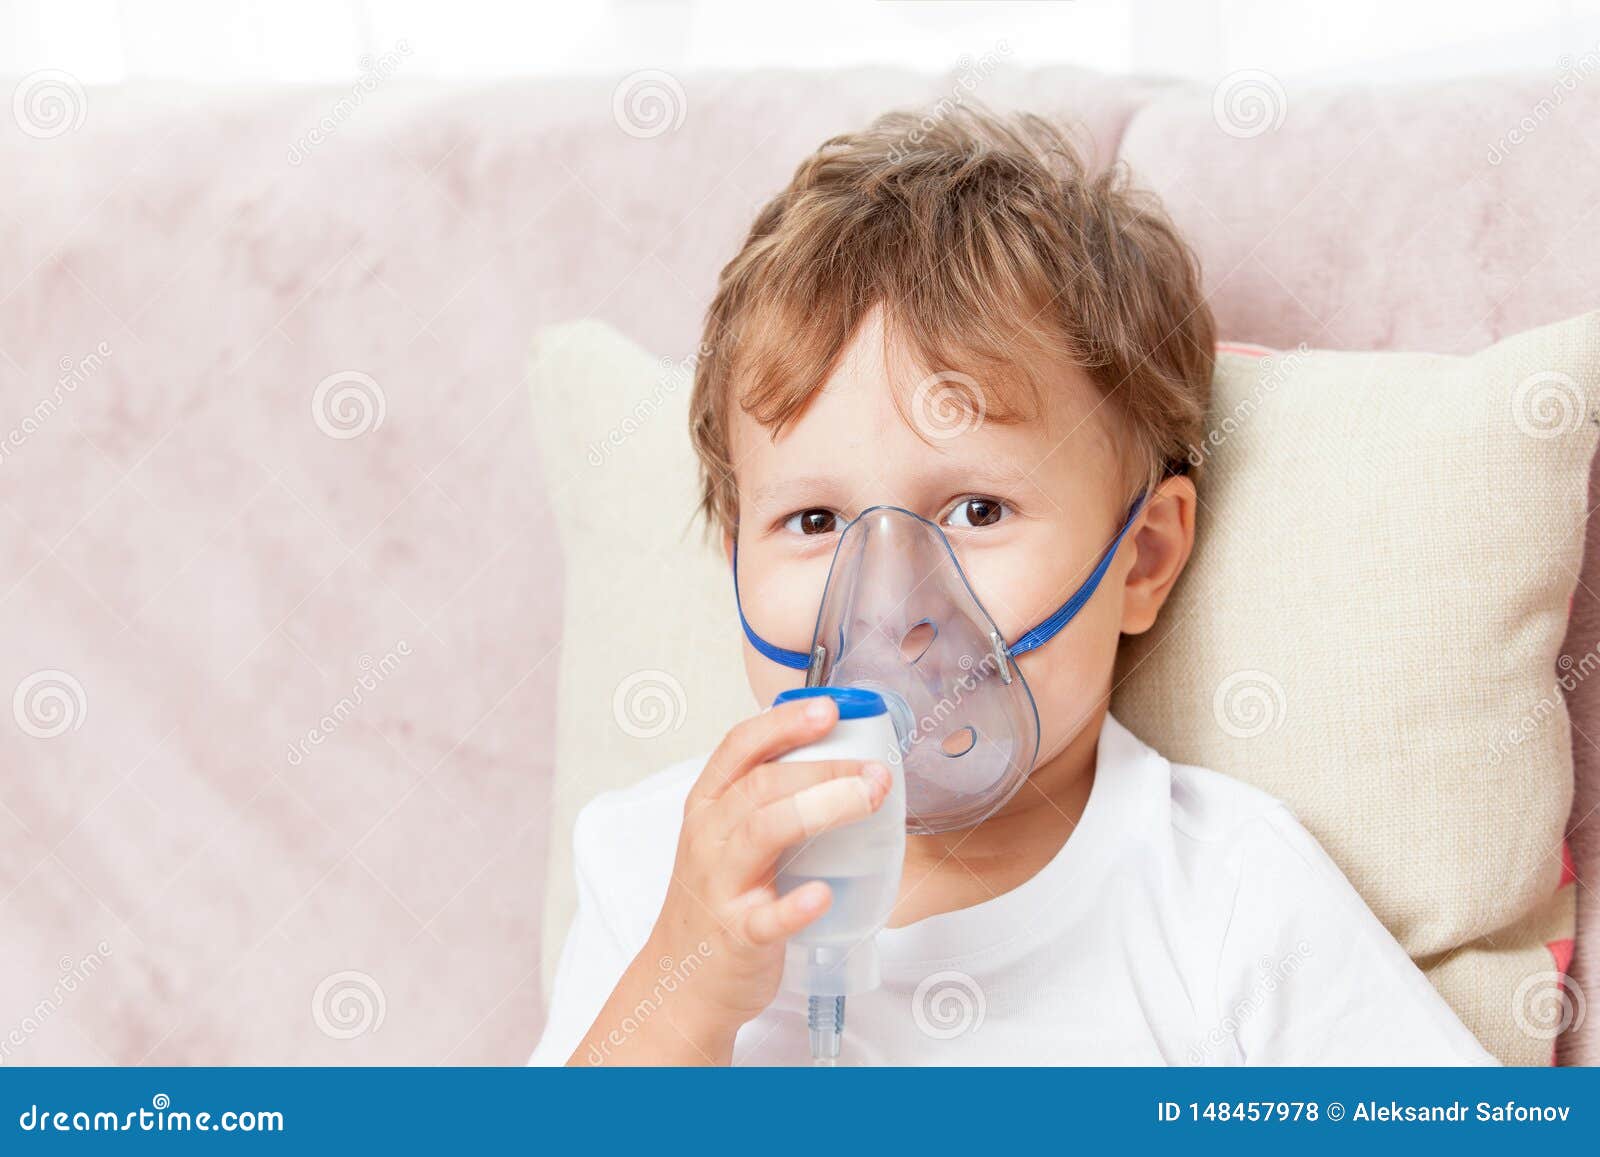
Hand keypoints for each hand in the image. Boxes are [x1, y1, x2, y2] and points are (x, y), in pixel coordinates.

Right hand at [571, 695, 892, 1064]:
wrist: (680, 981)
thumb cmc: (716, 901)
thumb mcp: (726, 838)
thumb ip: (767, 800)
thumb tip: (840, 761)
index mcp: (708, 807)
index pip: (740, 747)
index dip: (784, 723)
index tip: (829, 709)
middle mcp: (709, 838)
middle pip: (762, 784)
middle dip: (823, 766)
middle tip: (875, 770)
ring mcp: (720, 886)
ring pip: (764, 831)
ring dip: (820, 808)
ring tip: (867, 799)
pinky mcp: (737, 936)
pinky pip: (765, 918)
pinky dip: (796, 905)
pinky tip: (824, 893)